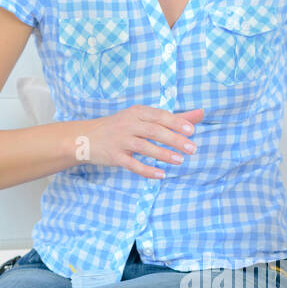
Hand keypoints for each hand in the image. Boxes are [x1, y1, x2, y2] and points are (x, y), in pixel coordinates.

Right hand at [67, 106, 204, 178]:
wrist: (86, 137)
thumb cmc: (121, 127)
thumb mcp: (143, 118)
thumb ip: (173, 118)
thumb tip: (200, 114)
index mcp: (137, 112)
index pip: (159, 116)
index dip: (175, 123)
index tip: (191, 131)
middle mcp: (128, 124)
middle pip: (153, 130)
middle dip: (174, 139)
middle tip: (191, 149)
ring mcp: (120, 140)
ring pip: (144, 147)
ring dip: (163, 154)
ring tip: (180, 161)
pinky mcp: (114, 156)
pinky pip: (132, 164)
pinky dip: (147, 170)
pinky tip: (161, 175)